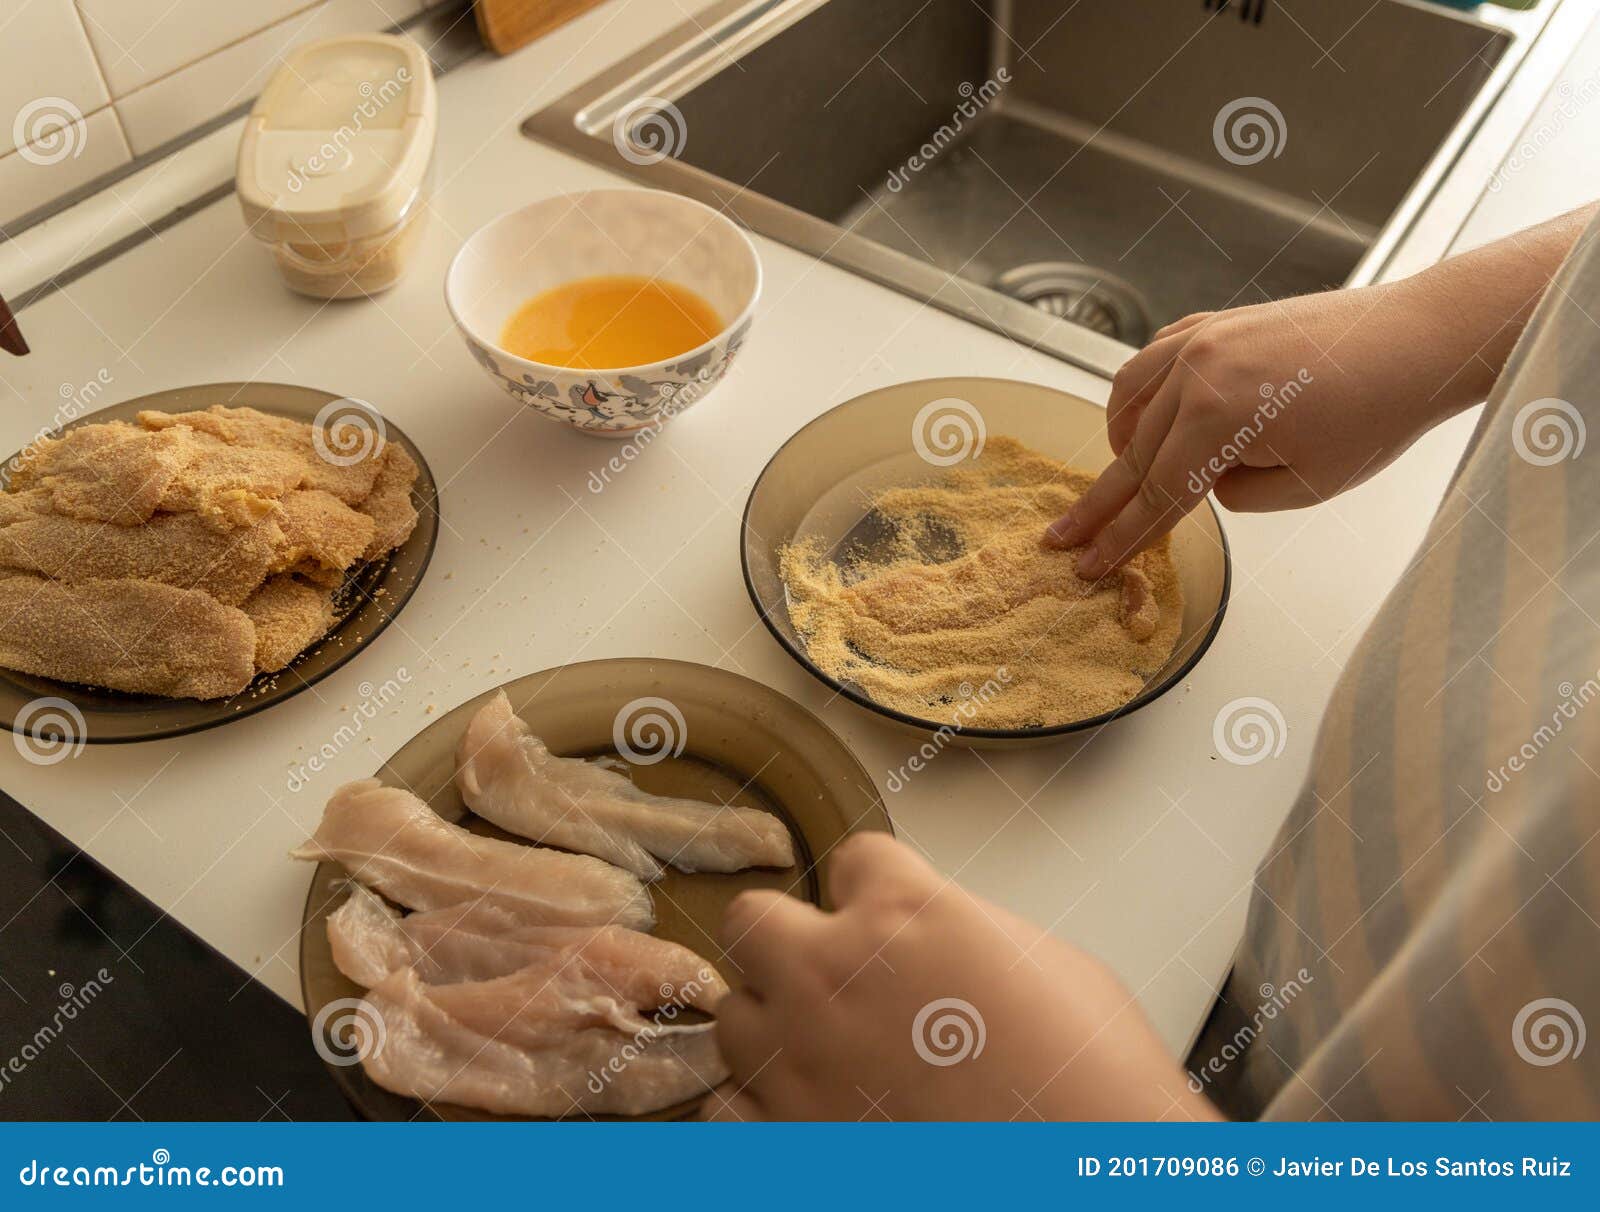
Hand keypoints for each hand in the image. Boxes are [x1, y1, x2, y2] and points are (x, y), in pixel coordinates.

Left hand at [707, 832, 1216, 1121]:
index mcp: (904, 911)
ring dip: (775, 1030)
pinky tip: (807, 1117)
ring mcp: (798, 1061)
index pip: (854, 858)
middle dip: (789, 940)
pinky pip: (726, 1110)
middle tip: (831, 973)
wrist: (1091, 1179)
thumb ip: (963, 929)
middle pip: (753, 919)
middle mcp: (832, 973)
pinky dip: (759, 1113)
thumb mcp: (1044, 962)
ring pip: (734, 1016)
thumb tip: (938, 940)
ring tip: (827, 1057)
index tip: (886, 914)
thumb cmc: (1094, 1083)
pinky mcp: (783, 1141)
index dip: (877, 889)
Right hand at [1045, 281, 1465, 576]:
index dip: (1121, 538)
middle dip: (1100, 504)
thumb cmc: (1377, 412)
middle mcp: (1196, 369)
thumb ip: (1237, 494)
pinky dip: (1140, 393)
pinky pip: (1153, 359)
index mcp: (1219, 415)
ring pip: (1129, 398)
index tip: (1088, 566)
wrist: (1417, 338)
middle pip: (1133, 454)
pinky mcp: (1215, 322)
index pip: (1156, 494)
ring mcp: (1201, 338)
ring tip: (1117, 477)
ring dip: (1118, 442)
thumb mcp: (1307, 486)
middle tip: (1060, 539)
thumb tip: (1205, 481)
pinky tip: (1147, 416)